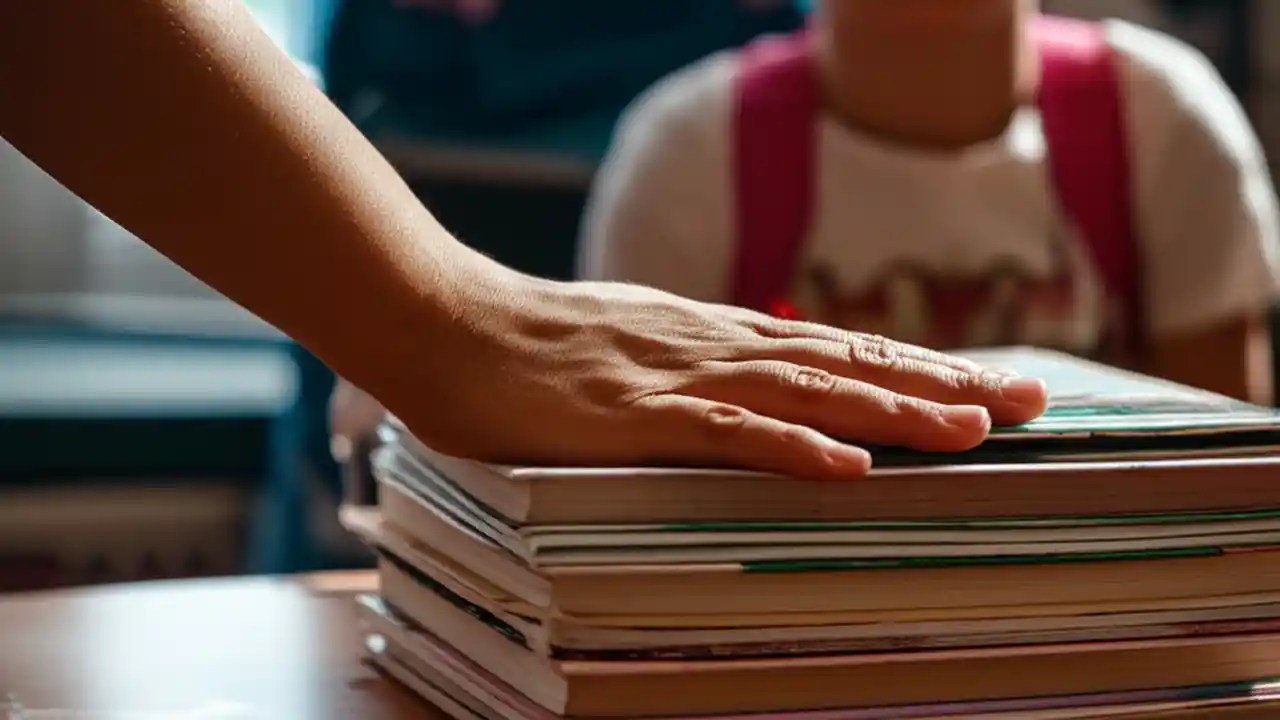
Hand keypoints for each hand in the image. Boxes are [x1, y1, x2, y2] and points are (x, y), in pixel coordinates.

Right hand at [357, 269, 1047, 479]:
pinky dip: (787, 448)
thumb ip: (699, 367)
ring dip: (888, 413)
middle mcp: (713, 348)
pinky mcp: (630, 416)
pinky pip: (721, 433)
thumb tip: (759, 391)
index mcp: (716, 337)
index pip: (838, 351)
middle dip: (937, 384)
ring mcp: (675, 378)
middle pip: (843, 366)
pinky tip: (844, 466)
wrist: (446, 324)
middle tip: (1024, 402)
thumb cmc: (533, 348)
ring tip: (968, 430)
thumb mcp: (636, 349)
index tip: (989, 384)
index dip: (918, 368)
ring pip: (802, 394)